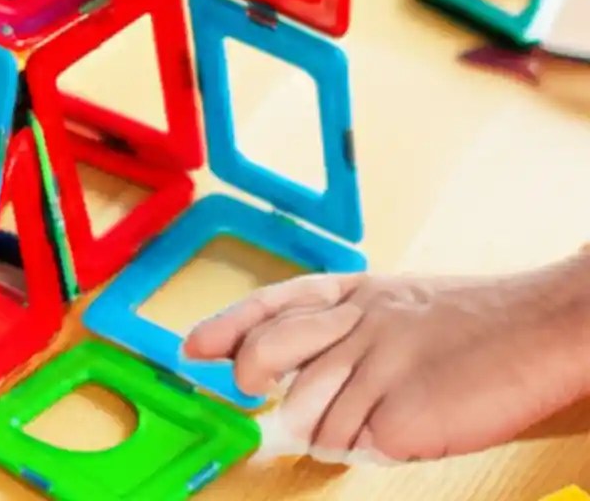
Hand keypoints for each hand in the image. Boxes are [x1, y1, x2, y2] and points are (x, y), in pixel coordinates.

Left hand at [183, 251, 589, 462]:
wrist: (544, 329)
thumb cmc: (475, 323)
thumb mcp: (397, 306)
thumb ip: (339, 328)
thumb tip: (280, 371)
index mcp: (354, 293)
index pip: (273, 304)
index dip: (227, 327)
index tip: (194, 349)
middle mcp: (355, 325)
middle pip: (267, 353)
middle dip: (251, 376)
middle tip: (257, 392)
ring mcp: (376, 368)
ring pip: (307, 411)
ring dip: (327, 425)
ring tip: (371, 413)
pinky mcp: (399, 414)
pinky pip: (352, 444)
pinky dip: (367, 445)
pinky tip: (398, 429)